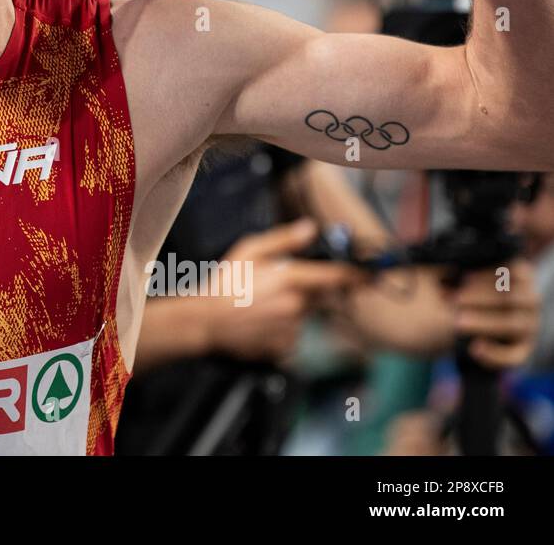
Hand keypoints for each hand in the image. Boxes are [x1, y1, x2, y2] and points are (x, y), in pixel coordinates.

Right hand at [205, 218, 360, 361]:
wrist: (206, 322)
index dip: (357, 275)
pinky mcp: (285, 346)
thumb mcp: (249, 250)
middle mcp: (297, 304)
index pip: (337, 277)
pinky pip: (293, 334)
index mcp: (291, 278)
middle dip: (308, 290)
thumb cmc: (224, 283)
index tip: (369, 275)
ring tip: (262, 305)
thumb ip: (283, 239)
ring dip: (293, 309)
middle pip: (320, 296)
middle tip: (277, 287)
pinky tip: (261, 321)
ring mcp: (292, 328)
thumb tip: (310, 228)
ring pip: (305, 315)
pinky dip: (283, 328)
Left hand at [449, 260, 539, 368]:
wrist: (467, 323)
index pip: (513, 271)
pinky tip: (474, 348)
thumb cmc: (465, 291)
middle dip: (481, 297)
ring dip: (484, 322)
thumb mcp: (464, 279)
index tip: (463, 278)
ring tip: (457, 321)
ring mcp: (529, 326)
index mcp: (520, 276)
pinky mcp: (522, 350)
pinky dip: (494, 354)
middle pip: (511, 297)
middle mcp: (529, 300)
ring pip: (512, 324)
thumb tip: (444, 267)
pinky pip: (513, 355)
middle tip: (454, 299)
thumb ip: (460, 272)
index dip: (487, 275)